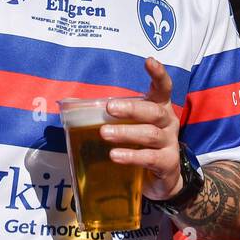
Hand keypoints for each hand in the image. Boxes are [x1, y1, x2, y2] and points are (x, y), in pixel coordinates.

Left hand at [99, 57, 185, 198]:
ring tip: (105, 133)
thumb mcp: (128, 125)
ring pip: (150, 134)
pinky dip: (132, 156)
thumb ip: (106, 114)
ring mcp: (170, 143)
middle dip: (132, 108)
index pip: (163, 87)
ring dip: (126, 132)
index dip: (158, 74)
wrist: (163, 177)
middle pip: (154, 111)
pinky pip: (150, 158)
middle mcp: (168, 122)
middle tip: (110, 108)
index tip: (149, 61)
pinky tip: (115, 155)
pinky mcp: (168, 164)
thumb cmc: (142, 143)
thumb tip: (70, 104)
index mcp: (159, 107)